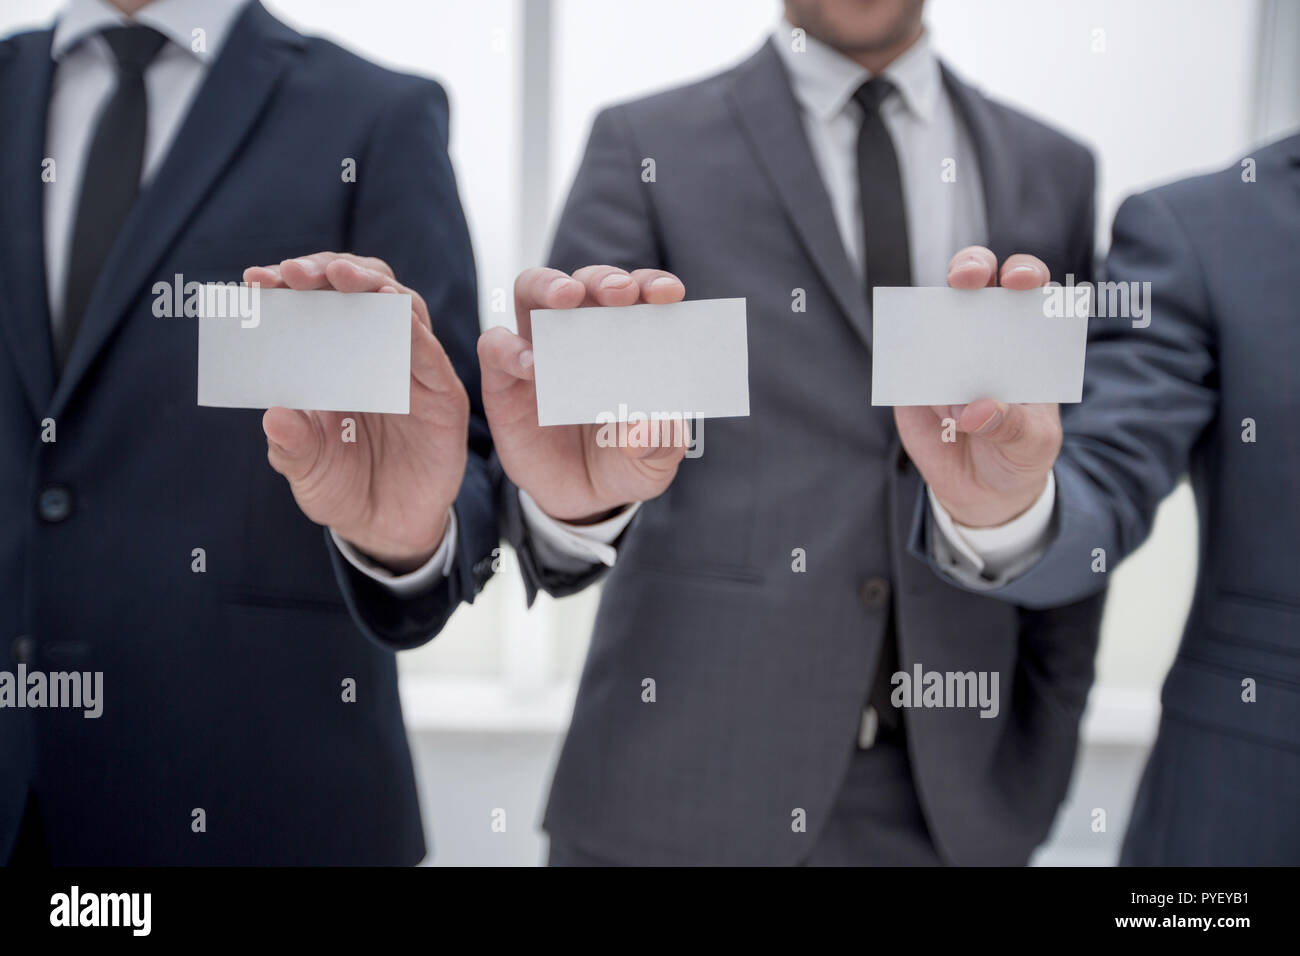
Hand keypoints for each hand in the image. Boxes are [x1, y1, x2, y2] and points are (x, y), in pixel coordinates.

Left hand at [242, 252, 468, 571]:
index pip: (319, 302)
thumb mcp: (305, 469)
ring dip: (373, 285)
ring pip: (403, 307)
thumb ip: (291, 445)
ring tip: (340, 276)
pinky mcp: (443, 397)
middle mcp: (376, 354)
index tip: (255, 280)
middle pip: (364, 288)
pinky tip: (391, 315)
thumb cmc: (343, 487)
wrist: (387, 530)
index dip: (291, 284)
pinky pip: (432, 355)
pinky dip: (413, 332)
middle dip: (329, 269)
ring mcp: (414, 372)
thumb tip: (273, 417)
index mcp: (336, 358)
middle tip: (293, 272)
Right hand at [478, 265, 689, 522]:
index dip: (653, 286)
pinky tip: (532, 367)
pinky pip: (495, 347)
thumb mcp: (656, 459)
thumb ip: (660, 442)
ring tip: (567, 298)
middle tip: (620, 292)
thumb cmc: (627, 462)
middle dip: (604, 279)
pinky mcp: (504, 380)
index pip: (640, 296)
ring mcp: (539, 351)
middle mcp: (582, 333)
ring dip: (549, 286)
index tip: (669, 294)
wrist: (587, 501)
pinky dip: (509, 348)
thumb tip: (645, 431)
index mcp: (628, 339)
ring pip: (531, 292)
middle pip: (585, 283)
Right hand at [894, 246, 1061, 527]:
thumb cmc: (1020, 454)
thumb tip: (976, 410)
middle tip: (965, 279)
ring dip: (929, 318)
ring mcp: (945, 355)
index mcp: (1028, 342)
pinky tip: (913, 381)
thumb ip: (1012, 425)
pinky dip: (904, 362)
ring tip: (942, 359)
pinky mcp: (913, 382)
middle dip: (971, 268)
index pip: (1029, 292)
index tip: (1018, 280)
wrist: (982, 492)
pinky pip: (903, 362)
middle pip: (977, 282)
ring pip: (933, 315)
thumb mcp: (1032, 444)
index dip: (1024, 274)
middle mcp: (984, 336)